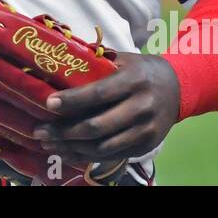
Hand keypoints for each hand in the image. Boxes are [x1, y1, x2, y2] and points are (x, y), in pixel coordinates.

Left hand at [35, 53, 180, 168]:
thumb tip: (57, 64)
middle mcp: (142, 107)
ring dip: (71, 148)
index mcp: (135, 80)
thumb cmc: (141, 70)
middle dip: (64, 131)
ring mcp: (145, 131)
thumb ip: (96, 65)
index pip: (99, 93)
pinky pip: (111, 156)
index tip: (48, 104)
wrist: (178, 88)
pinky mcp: (145, 147)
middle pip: (98, 126)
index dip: (72, 101)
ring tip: (48, 144)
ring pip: (102, 147)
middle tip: (39, 131)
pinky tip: (67, 152)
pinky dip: (86, 157)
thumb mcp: (123, 60)